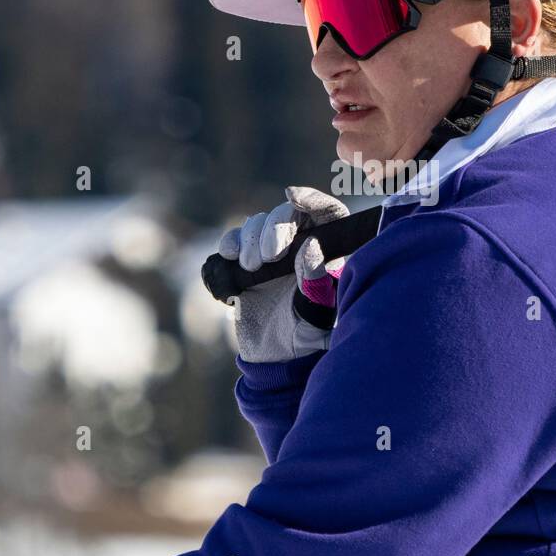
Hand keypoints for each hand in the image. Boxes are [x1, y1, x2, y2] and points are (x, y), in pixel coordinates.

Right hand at [217, 186, 349, 361]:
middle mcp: (299, 245)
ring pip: (258, 223)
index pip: (326, 214)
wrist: (273, 358)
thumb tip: (309, 248)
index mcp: (326, 252)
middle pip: (287, 215)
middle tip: (269, 256)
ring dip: (250, 238)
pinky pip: (234, 241)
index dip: (312, 200)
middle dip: (275, 227)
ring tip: (251, 267)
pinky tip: (229, 256)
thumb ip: (314, 284)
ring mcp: (269, 252)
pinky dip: (229, 243)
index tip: (293, 197)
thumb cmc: (304, 337)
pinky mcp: (243, 263)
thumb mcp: (316, 316)